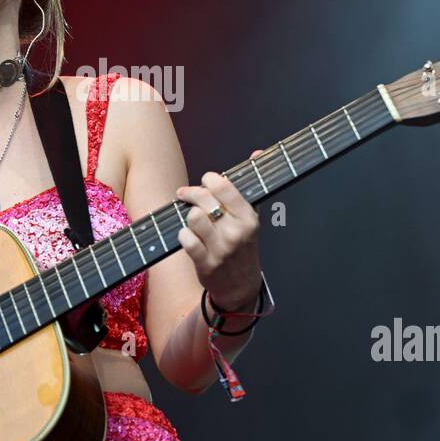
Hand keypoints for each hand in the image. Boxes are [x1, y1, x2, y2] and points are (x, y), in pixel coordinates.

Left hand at [174, 149, 263, 313]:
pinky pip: (185, 239)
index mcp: (249, 218)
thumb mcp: (251, 217)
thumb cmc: (243, 247)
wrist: (241, 287)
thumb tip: (256, 153)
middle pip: (205, 200)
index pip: (226, 187)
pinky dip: (182, 235)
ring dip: (188, 217)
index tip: (206, 180)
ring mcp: (221, 249)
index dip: (210, 179)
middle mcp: (237, 232)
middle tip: (185, 193)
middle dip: (192, 193)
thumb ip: (248, 185)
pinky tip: (188, 236)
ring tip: (192, 220)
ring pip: (193, 218)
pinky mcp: (206, 263)